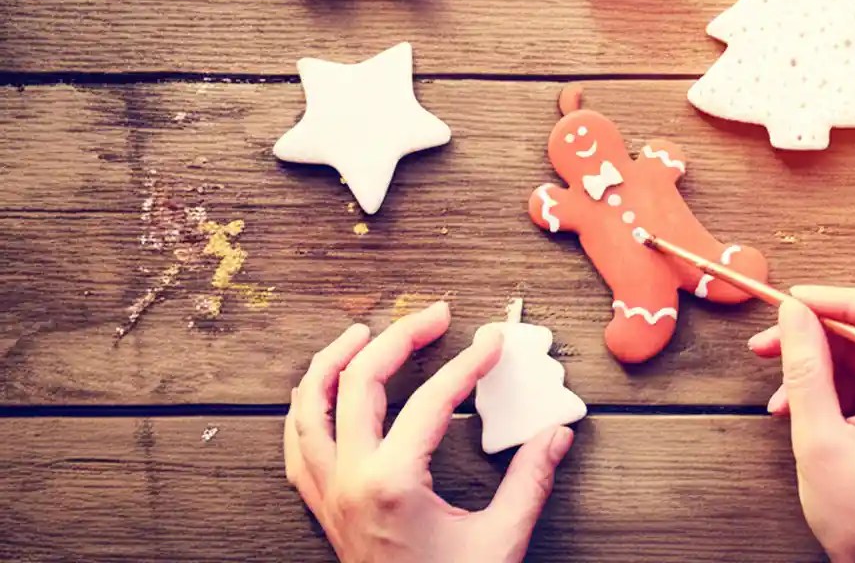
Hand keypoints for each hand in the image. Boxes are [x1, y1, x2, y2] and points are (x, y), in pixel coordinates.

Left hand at [284, 301, 574, 562]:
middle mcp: (349, 480)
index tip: (492, 342)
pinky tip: (324, 393)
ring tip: (362, 332)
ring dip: (333, 362)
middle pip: (358, 382)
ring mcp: (328, 494)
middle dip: (398, 338)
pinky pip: (297, 446)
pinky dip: (306, 409)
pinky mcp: (323, 509)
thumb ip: (530, 481)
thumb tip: (556, 434)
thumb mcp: (501, 540)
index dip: (467, 363)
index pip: (431, 399)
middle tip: (434, 315)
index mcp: (392, 483)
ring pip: (308, 407)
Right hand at [748, 287, 854, 562]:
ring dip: (813, 363)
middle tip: (768, 340)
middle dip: (817, 332)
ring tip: (775, 387)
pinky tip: (790, 405)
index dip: (839, 299)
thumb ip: (805, 368)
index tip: (794, 302)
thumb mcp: (820, 437)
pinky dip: (822, 386)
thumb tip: (792, 312)